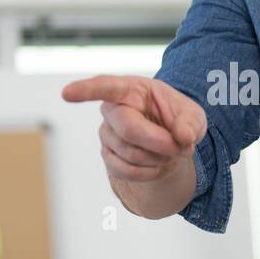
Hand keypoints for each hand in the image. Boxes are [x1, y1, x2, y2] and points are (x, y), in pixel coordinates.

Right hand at [61, 74, 206, 183]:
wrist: (170, 142)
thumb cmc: (177, 119)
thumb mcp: (193, 115)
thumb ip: (190, 123)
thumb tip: (183, 137)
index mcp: (130, 89)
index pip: (105, 86)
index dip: (85, 90)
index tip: (66, 93)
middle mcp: (112, 110)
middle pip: (129, 130)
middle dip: (159, 142)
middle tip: (183, 146)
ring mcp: (106, 134)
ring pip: (132, 155)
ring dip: (160, 158)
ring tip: (170, 151)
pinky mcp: (108, 156)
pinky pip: (127, 171)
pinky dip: (151, 172)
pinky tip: (159, 164)